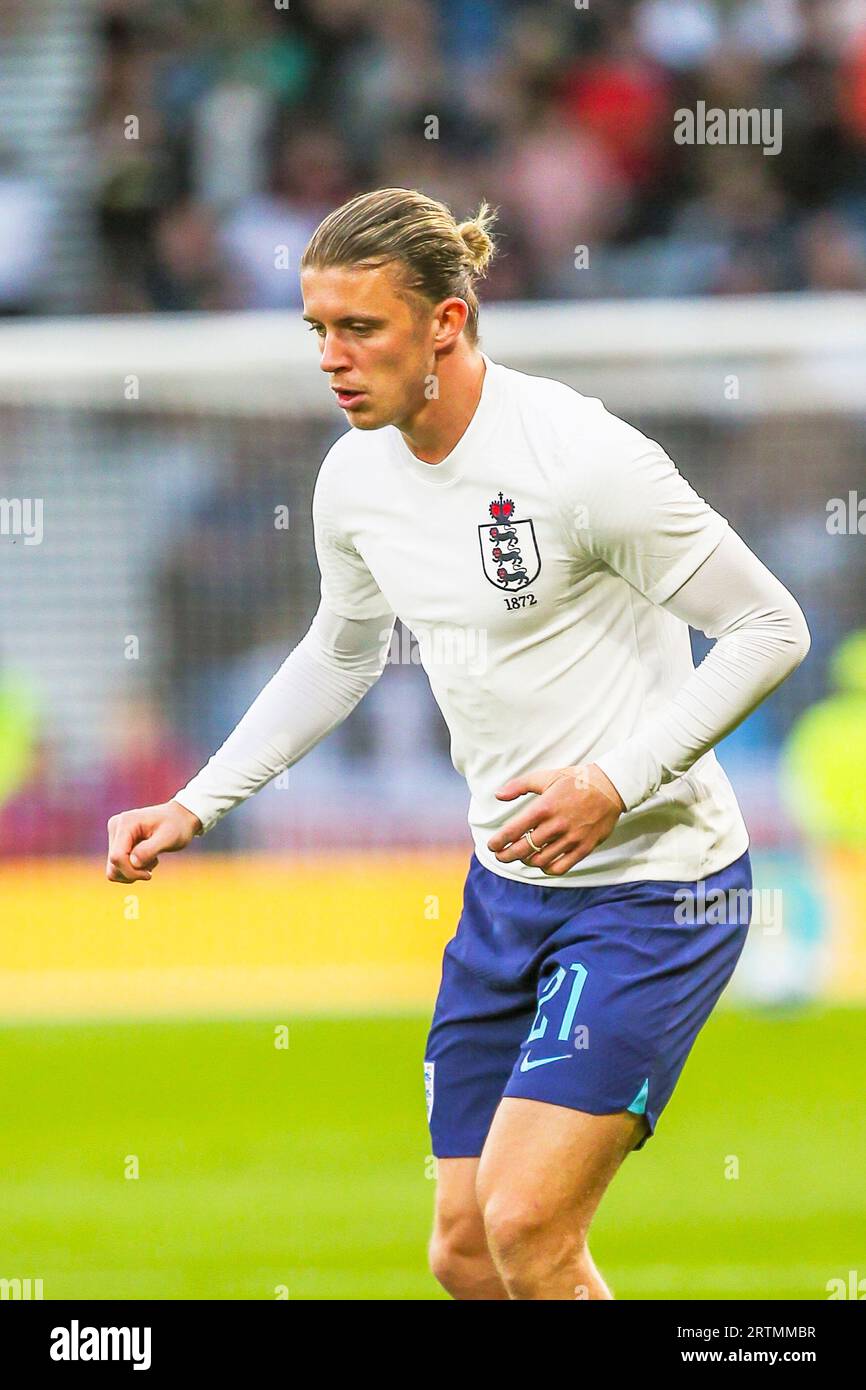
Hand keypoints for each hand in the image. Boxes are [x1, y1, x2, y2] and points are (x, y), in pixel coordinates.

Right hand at [106, 800, 201, 882]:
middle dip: (133, 872)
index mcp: (126, 823)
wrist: (180, 818)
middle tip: (154, 863)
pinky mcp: (117, 842)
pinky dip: (132, 869)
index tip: (149, 874)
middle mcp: (116, 826)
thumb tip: (133, 862)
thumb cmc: (177, 826)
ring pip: (113, 869)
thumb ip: (149, 850)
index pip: (117, 857)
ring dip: (133, 871)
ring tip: (151, 859)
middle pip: (113, 865)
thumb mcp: (169, 837)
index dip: (131, 871)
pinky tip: (147, 858)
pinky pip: (118, 867)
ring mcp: (115, 834)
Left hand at [486, 763, 624, 875]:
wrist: (610, 786)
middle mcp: (556, 825)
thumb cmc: (575, 780)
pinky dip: (547, 869)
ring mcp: (571, 838)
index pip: (513, 830)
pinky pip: (561, 867)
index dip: (498, 842)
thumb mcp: (545, 776)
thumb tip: (498, 795)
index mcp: (544, 807)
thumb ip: (519, 786)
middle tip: (500, 856)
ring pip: (540, 861)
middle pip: (523, 849)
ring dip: (526, 862)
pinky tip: (542, 863)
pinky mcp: (584, 848)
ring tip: (522, 856)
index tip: (492, 846)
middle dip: (506, 856)